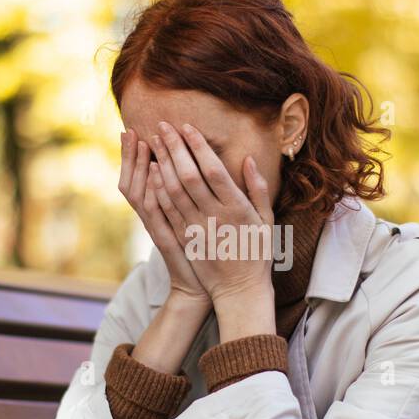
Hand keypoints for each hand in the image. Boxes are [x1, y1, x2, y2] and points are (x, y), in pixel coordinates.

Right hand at [119, 126, 209, 311]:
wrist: (199, 289)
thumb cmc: (200, 255)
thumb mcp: (189, 224)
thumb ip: (183, 198)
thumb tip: (177, 170)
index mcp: (162, 212)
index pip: (142, 178)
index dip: (135, 157)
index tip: (135, 131)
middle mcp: (155, 218)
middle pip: (135, 182)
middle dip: (132, 156)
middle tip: (131, 131)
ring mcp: (159, 228)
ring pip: (143, 194)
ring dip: (142, 168)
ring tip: (143, 143)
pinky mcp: (168, 239)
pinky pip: (157, 213)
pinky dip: (155, 191)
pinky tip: (156, 172)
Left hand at [147, 121, 276, 340]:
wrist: (239, 291)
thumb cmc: (257, 253)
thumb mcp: (266, 221)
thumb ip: (258, 189)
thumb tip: (248, 160)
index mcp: (237, 208)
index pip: (213, 170)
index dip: (197, 146)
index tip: (186, 127)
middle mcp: (215, 216)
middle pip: (188, 175)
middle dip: (174, 147)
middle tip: (162, 127)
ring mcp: (197, 228)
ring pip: (173, 190)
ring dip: (161, 163)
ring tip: (154, 142)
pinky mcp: (184, 239)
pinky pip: (167, 210)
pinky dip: (157, 188)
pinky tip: (152, 171)